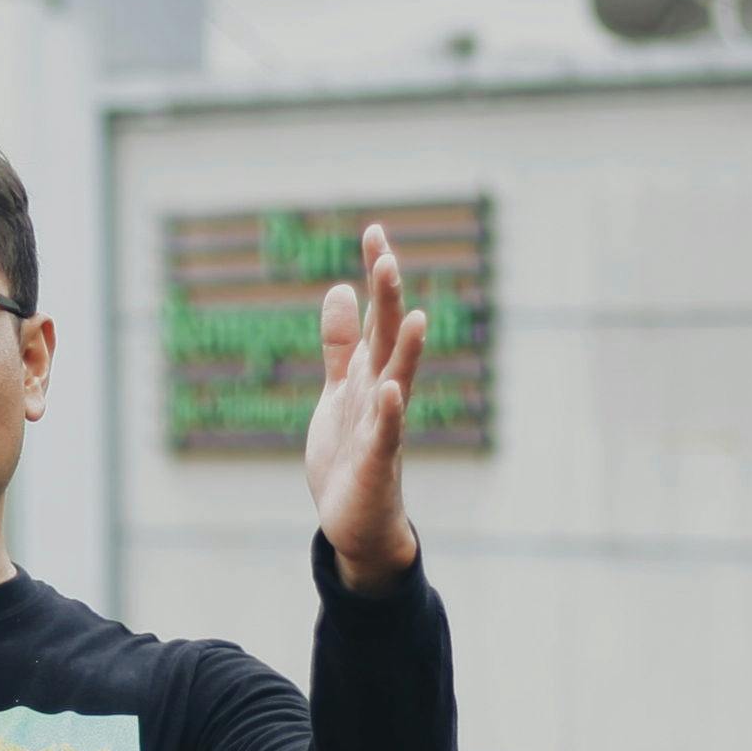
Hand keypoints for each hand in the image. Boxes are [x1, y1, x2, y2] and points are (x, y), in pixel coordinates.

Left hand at [304, 220, 430, 582]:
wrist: (354, 519)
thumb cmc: (348, 453)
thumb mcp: (337, 388)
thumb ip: (339, 342)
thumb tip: (339, 288)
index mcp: (368, 372)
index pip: (375, 314)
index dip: (375, 276)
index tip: (374, 231)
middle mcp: (381, 391)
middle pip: (387, 338)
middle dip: (387, 298)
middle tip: (386, 256)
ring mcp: (381, 426)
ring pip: (397, 380)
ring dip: (406, 351)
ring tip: (414, 317)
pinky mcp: (375, 462)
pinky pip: (385, 434)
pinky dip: (389, 413)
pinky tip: (391, 392)